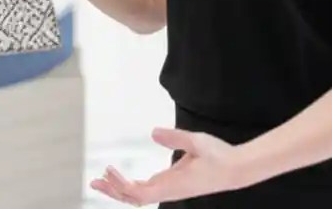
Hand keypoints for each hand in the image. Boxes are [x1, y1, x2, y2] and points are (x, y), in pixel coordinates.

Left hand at [90, 128, 253, 204]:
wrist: (237, 170)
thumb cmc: (219, 155)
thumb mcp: (197, 141)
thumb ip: (175, 137)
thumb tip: (153, 132)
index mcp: (173, 184)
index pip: (140, 193)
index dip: (122, 185)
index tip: (110, 169)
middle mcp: (169, 191)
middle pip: (134, 198)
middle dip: (113, 190)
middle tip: (94, 180)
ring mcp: (171, 190)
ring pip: (139, 196)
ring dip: (120, 189)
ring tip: (102, 178)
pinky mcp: (173, 186)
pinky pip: (146, 191)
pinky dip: (131, 187)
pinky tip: (123, 179)